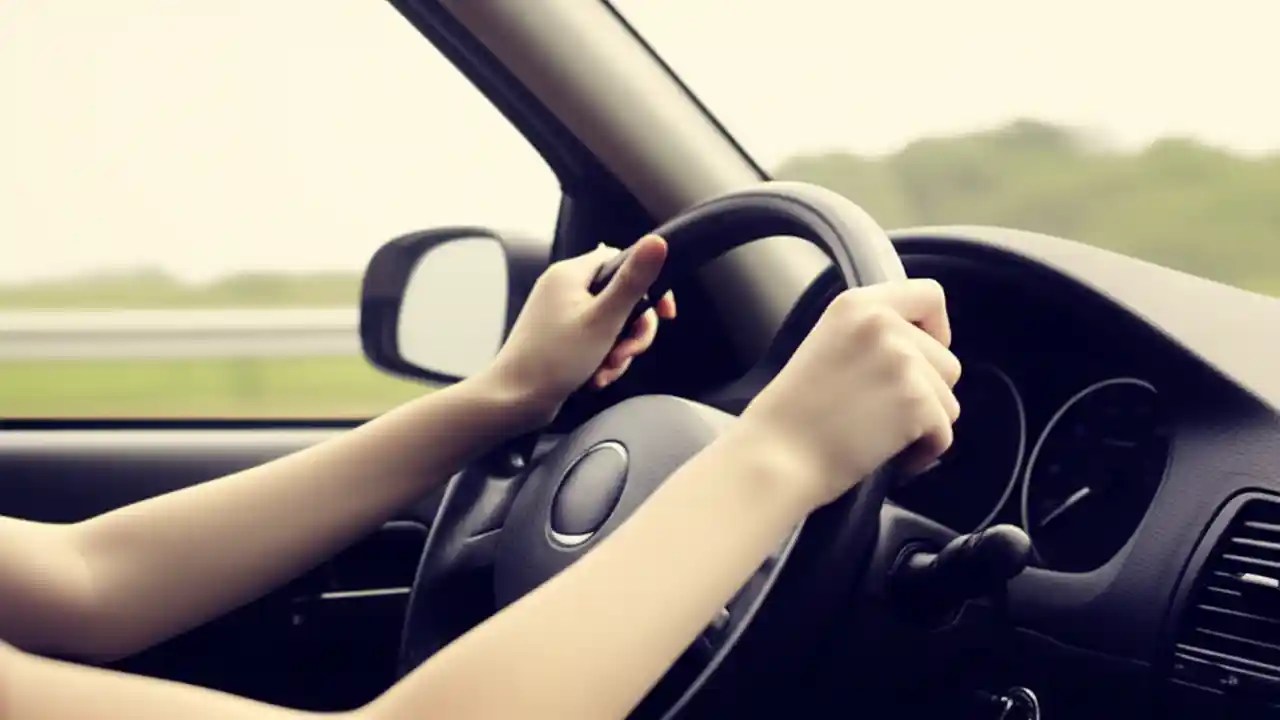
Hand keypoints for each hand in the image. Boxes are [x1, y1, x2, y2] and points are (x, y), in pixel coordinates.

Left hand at [486, 235, 676, 425]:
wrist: (514, 400)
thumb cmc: (553, 360)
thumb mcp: (604, 319)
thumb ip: (634, 281)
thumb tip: (657, 241)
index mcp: (571, 274)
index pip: (622, 260)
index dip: (649, 285)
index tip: (664, 313)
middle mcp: (564, 288)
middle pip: (621, 297)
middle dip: (632, 331)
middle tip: (628, 353)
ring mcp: (562, 312)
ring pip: (612, 324)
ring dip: (618, 350)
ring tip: (605, 371)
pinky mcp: (561, 335)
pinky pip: (597, 340)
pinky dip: (602, 359)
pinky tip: (595, 377)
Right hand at [730, 279, 961, 510]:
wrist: (777, 457)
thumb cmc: (794, 415)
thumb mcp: (826, 346)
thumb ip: (871, 336)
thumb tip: (920, 350)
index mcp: (857, 305)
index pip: (930, 295)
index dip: (936, 330)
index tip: (921, 358)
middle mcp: (884, 324)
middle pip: (946, 358)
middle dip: (926, 392)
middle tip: (883, 414)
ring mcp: (903, 361)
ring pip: (948, 397)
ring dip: (924, 423)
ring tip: (880, 435)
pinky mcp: (917, 401)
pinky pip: (943, 433)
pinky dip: (923, 453)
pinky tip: (888, 455)